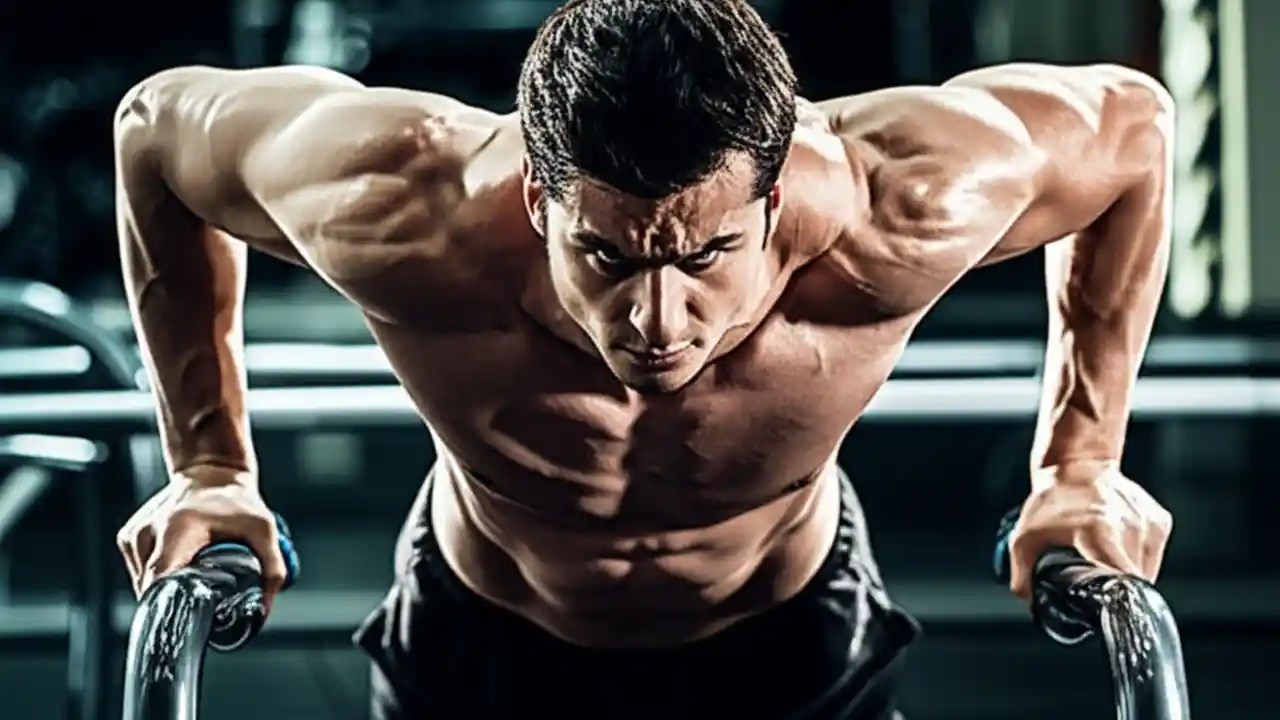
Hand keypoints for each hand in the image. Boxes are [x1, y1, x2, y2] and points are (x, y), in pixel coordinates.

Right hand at [115, 464, 288, 612]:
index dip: (170, 608)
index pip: (161, 581)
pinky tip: (181, 564)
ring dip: (167, 590)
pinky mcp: (128, 538)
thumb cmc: (237, 500)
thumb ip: (271, 571)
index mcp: (178, 528)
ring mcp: (134, 535)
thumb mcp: (264, 531)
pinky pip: (141, 572)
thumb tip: (261, 613)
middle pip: (151, 589)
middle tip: (200, 607)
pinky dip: (160, 578)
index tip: (186, 623)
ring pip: (144, 584)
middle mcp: (149, 530)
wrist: (210, 469)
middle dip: (174, 603)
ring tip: (193, 577)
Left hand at [1006, 460, 1172, 599]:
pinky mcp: (1160, 521)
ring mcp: (1148, 523)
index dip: (1115, 600)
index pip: (1123, 582)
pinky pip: (1153, 555)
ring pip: (1147, 570)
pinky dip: (1138, 558)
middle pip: (1135, 581)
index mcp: (1100, 531)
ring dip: (1127, 572)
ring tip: (1104, 554)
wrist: (1078, 464)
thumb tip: (1030, 603)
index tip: (1104, 607)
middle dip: (1117, 588)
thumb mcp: (1024, 538)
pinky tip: (1118, 544)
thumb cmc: (1051, 500)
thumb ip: (1024, 575)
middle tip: (1096, 578)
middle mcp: (1129, 526)